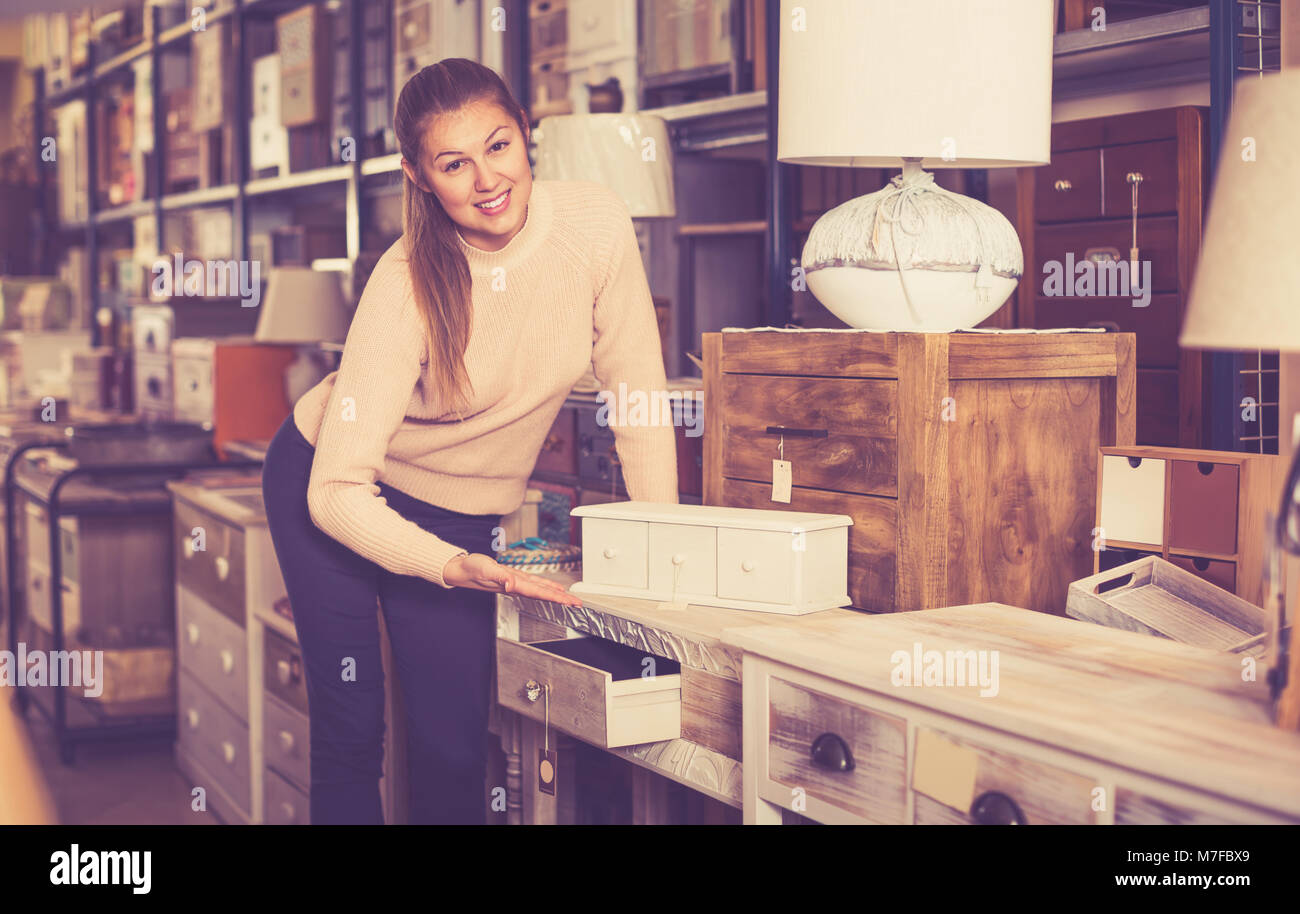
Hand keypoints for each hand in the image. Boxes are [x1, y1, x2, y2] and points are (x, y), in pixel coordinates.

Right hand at [442, 553, 583, 606]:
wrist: (461, 570)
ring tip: (569, 598)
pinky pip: (534, 582)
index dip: (556, 597)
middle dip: (561, 599)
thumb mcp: (486, 569)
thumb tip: (511, 584)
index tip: (569, 602)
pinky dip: (545, 585)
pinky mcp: (513, 577)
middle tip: (578, 603)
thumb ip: (499, 577)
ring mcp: (516, 582)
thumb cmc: (472, 569)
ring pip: (541, 589)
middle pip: (544, 593)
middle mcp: (517, 586)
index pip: (540, 592)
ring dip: (556, 594)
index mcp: (513, 585)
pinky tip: (552, 587)